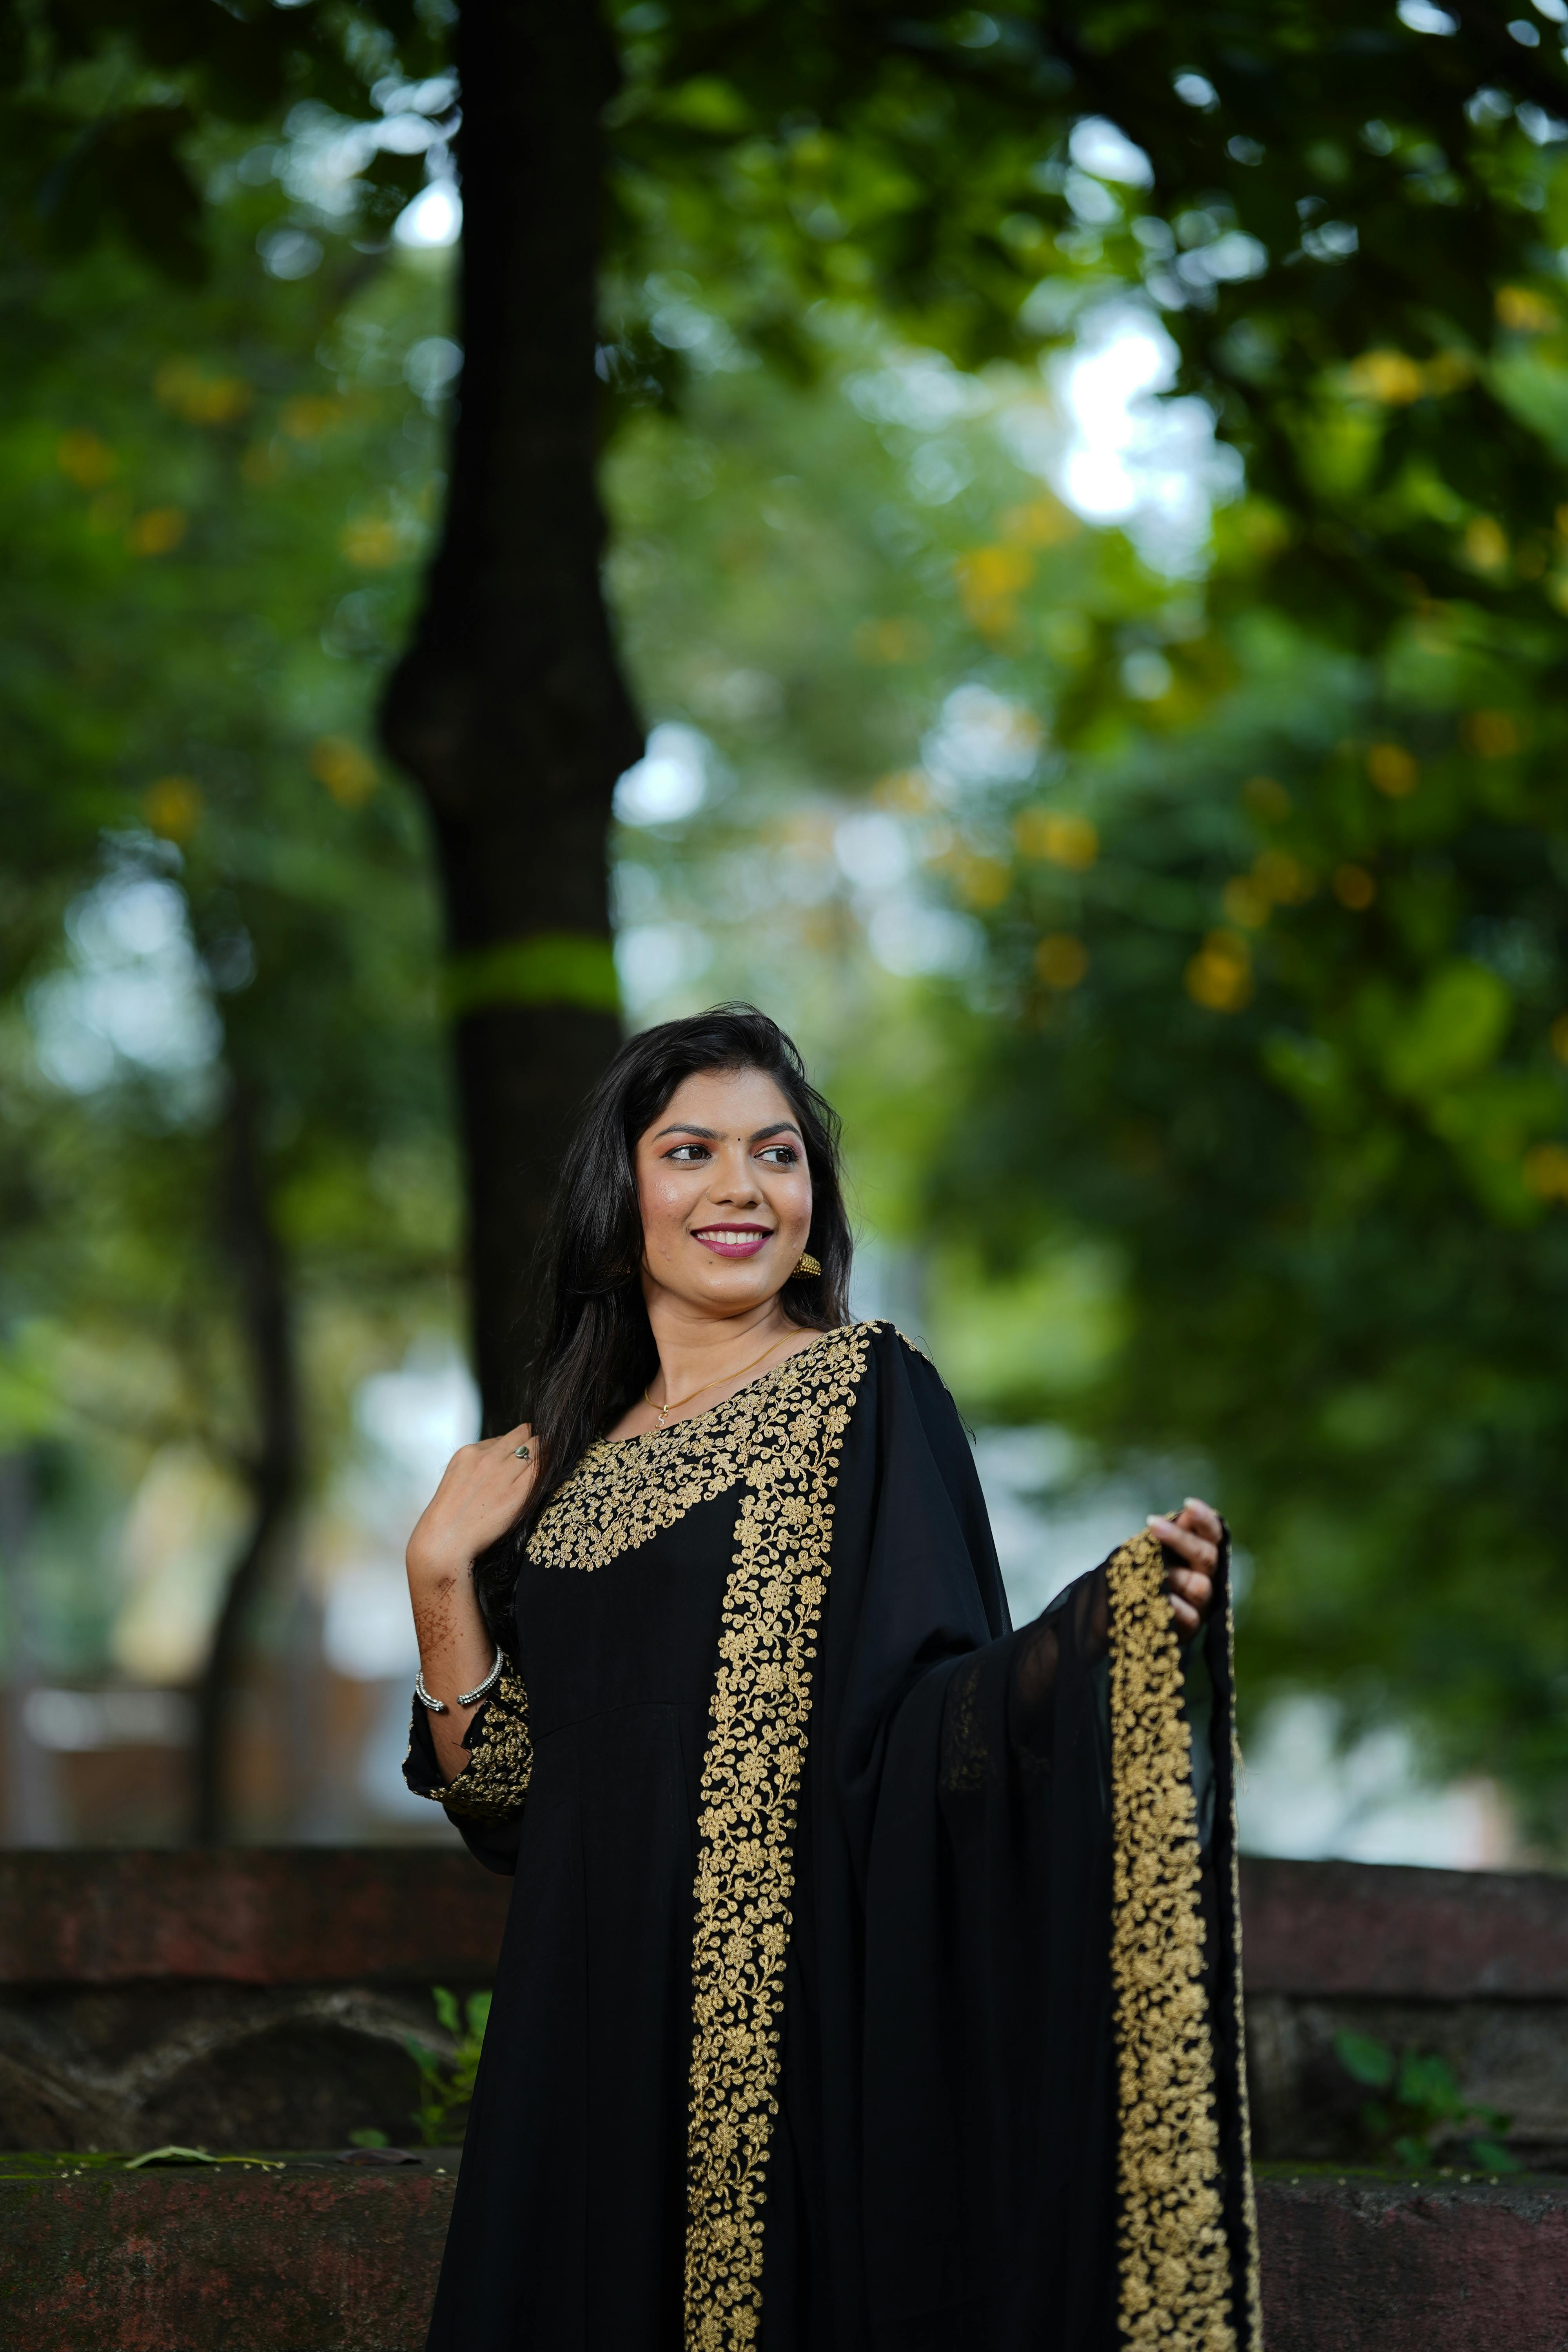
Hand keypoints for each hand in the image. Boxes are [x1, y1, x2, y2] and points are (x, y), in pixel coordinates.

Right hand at [406, 1424, 537, 1589]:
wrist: (444, 1543)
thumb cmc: (451, 1518)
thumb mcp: (458, 1478)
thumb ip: (478, 1465)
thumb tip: (505, 1456)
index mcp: (468, 1453)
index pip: (504, 1437)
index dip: (516, 1445)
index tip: (523, 1455)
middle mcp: (486, 1458)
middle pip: (523, 1434)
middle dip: (534, 1441)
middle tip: (544, 1453)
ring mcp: (502, 1473)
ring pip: (537, 1447)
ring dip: (546, 1453)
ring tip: (552, 1463)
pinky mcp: (517, 1493)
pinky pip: (543, 1469)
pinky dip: (550, 1468)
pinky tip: (554, 1473)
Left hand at [1147, 1497, 1222, 1633]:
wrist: (1132, 1615)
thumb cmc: (1145, 1575)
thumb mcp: (1152, 1552)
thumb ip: (1165, 1536)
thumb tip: (1179, 1514)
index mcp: (1202, 1555)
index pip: (1213, 1533)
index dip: (1204, 1519)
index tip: (1188, 1503)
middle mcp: (1208, 1577)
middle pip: (1205, 1555)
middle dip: (1179, 1538)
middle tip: (1152, 1522)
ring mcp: (1203, 1604)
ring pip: (1198, 1586)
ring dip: (1172, 1575)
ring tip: (1145, 1569)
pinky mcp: (1192, 1628)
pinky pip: (1189, 1616)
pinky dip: (1172, 1606)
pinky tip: (1154, 1598)